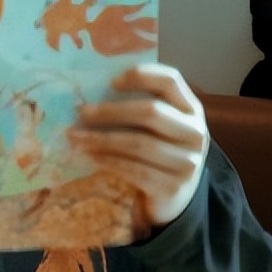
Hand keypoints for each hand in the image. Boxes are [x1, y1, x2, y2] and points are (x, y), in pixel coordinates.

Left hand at [67, 62, 209, 227]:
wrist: (172, 195)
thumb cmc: (155, 151)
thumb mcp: (155, 126)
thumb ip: (135, 105)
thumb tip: (88, 89)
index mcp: (190, 109)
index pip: (170, 80)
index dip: (141, 75)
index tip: (110, 82)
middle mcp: (195, 133)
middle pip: (151, 112)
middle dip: (110, 111)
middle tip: (80, 111)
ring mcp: (188, 162)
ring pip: (140, 143)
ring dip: (101, 139)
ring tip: (75, 137)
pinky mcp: (174, 186)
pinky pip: (136, 170)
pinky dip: (109, 161)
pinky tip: (90, 156)